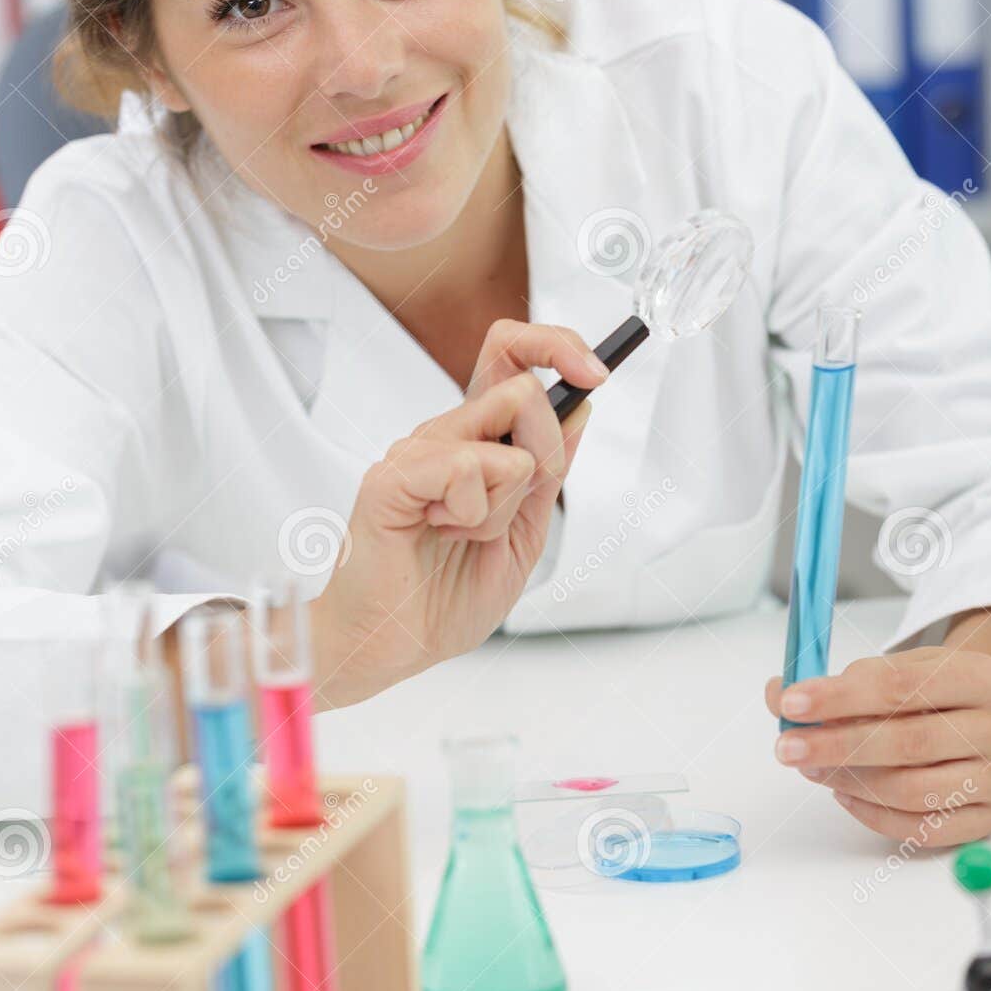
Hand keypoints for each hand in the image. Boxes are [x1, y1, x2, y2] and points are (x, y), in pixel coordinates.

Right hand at [311, 321, 607, 705]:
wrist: (393, 644)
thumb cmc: (443, 597)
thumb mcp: (524, 534)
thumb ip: (549, 474)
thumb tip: (581, 409)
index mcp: (475, 441)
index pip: (511, 354)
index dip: (559, 345)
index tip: (598, 373)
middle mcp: (445, 434)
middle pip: (522, 389)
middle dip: (546, 455)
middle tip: (514, 507)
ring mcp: (416, 451)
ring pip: (506, 446)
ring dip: (502, 507)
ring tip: (462, 534)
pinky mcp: (394, 476)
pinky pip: (467, 468)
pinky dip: (471, 515)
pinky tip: (438, 532)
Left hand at [765, 646, 990, 846]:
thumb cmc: (940, 692)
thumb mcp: (906, 667)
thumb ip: (848, 680)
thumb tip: (778, 694)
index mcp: (974, 678)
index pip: (899, 686)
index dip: (840, 697)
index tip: (791, 702)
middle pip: (908, 743)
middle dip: (836, 746)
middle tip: (788, 748)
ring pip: (913, 790)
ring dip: (850, 782)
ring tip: (812, 768)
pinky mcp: (987, 819)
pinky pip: (925, 829)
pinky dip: (875, 816)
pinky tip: (844, 794)